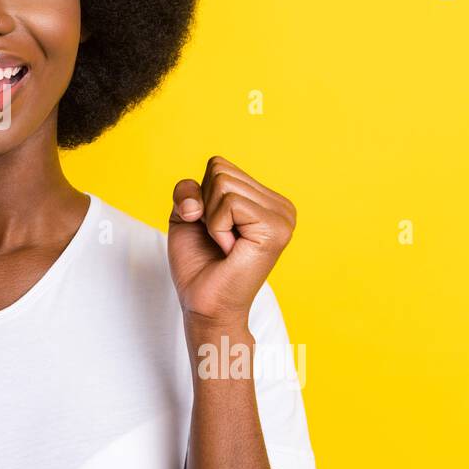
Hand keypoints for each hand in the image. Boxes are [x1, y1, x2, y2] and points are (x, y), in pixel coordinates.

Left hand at [167, 155, 295, 326]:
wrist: (205, 303)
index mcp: (266, 199)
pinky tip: (231, 249)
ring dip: (211, 219)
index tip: (212, 228)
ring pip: (223, 183)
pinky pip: (229, 204)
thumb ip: (188, 189)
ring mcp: (282, 216)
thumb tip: (196, 203)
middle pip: (219, 170)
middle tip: (218, 239)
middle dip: (205, 206)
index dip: (201, 196)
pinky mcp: (276, 229)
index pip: (218, 164)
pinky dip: (217, 227)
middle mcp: (280, 205)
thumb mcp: (185, 214)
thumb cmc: (199, 263)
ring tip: (226, 245)